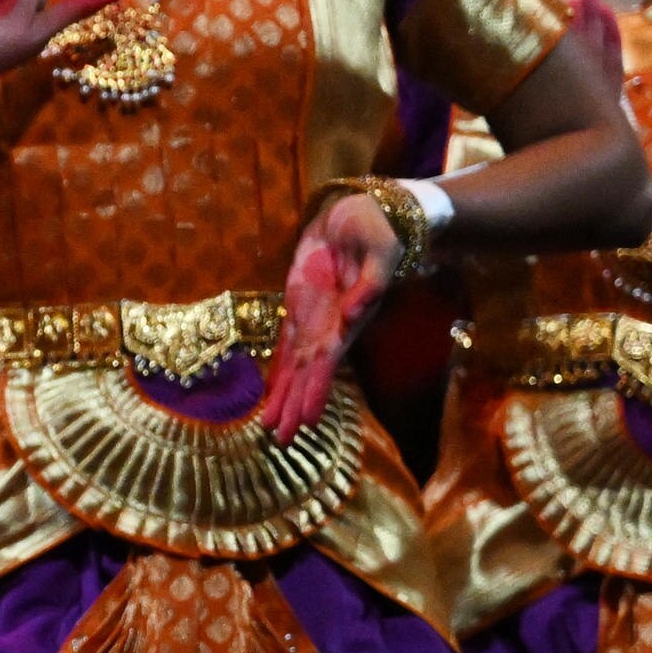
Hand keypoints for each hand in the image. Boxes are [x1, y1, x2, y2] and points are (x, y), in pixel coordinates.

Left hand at [258, 191, 404, 438]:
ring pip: (295, 365)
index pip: (329, 362)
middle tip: (280, 439)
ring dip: (284, 396)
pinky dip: (279, 369)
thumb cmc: (374, 230)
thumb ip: (372, 282)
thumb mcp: (381, 250)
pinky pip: (286, 344)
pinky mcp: (299, 308)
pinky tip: (271, 392)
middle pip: (308, 373)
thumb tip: (356, 314)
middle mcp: (331, 326)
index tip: (307, 420)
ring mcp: (314, 319)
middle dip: (294, 404)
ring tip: (270, 426)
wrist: (358, 213)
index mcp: (348, 318)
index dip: (316, 390)